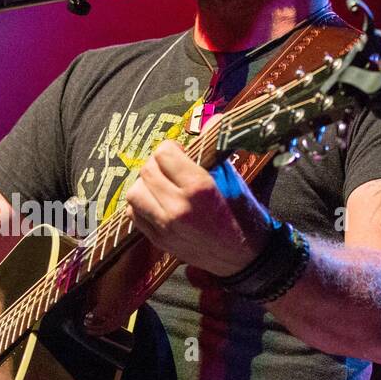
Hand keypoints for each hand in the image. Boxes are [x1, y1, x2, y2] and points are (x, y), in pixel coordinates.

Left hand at [123, 139, 272, 276]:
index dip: (171, 149)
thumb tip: (207, 119)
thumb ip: (213, 151)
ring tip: (161, 185)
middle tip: (170, 167)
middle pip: (147, 170)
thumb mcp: (233, 180)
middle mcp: (178, 208)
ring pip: (135, 192)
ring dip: (145, 184)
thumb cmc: (244, 217)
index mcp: (199, 188)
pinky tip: (156, 202)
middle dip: (157, 164)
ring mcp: (165, 227)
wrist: (246, 260)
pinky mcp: (159, 241)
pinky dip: (142, 204)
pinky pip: (134, 214)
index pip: (164, 154)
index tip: (180, 152)